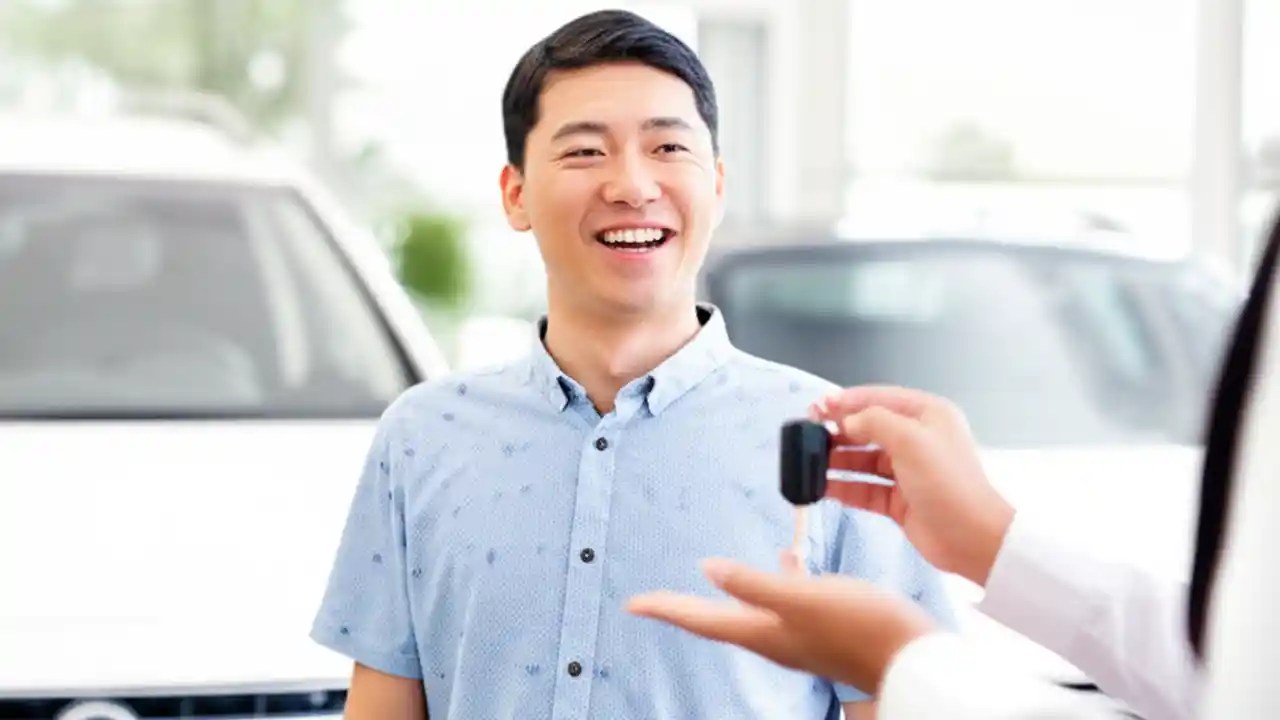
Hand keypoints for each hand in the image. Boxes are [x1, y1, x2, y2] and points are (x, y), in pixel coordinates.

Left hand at [627, 557, 935, 694]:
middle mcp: (777, 638)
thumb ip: (755, 583)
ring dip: (731, 592)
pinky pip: (790, 599)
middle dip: (686, 607)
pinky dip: (781, 579)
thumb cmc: (863, 628)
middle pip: (718, 618)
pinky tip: (792, 558)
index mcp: (765, 632)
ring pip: (753, 609)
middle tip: (656, 601)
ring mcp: (801, 634)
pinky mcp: (826, 626)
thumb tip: (707, 570)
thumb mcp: (803, 599)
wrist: (915, 658)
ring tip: (713, 573)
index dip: (666, 608)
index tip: (634, 605)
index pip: (702, 619)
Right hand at [812, 385, 1014, 585]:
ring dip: (837, 460)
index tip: (817, 407)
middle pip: (869, 428)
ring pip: (863, 459)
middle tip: (808, 435)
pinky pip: (865, 488)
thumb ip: (873, 421)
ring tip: (809, 463)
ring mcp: (908, 471)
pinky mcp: (899, 500)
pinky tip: (822, 488)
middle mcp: (918, 439)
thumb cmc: (948, 483)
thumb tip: (847, 421)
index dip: (846, 401)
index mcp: (927, 415)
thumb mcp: (910, 440)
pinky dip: (844, 487)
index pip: (879, 398)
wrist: (972, 538)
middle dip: (838, 431)